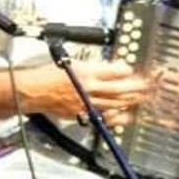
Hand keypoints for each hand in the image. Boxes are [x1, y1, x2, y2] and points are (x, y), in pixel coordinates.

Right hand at [27, 61, 146, 127]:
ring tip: (141, 97)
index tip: (131, 69)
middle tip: (147, 85)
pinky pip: (103, 116)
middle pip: (120, 89)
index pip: (115, 71)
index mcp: (86, 72)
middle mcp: (88, 88)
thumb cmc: (46, 75)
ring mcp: (86, 103)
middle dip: (136, 87)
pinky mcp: (82, 114)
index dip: (127, 70)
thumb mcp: (70, 61)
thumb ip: (92, 67)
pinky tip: (125, 115)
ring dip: (130, 100)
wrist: (31, 90)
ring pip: (115, 103)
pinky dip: (116, 116)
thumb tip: (110, 69)